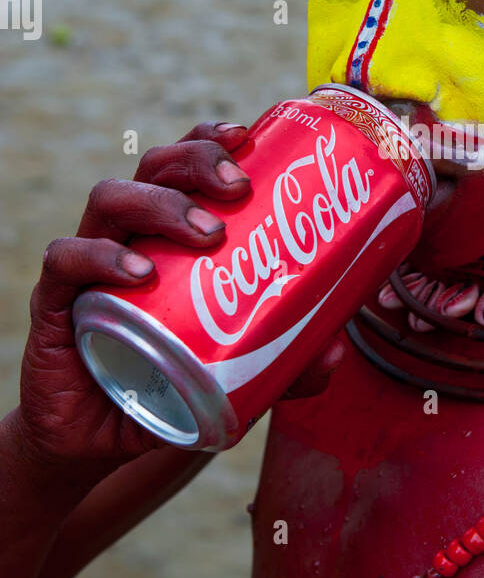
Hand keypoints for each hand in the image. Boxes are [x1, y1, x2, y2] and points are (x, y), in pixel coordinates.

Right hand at [18, 122, 255, 469]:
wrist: (99, 440)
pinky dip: (102, 257)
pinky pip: (66, 260)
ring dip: (161, 204)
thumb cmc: (168, 384)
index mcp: (168, 233)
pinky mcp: (54, 301)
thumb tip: (335, 351)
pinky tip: (140, 273)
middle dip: (197, 162)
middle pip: (154, 167)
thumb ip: (287, 362)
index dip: (210, 140)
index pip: (183, 163)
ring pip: (111, 198)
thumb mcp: (237, 374)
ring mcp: (88, 263)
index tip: (247, 137)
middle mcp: (128, 234)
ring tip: (207, 233)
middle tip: (239, 189)